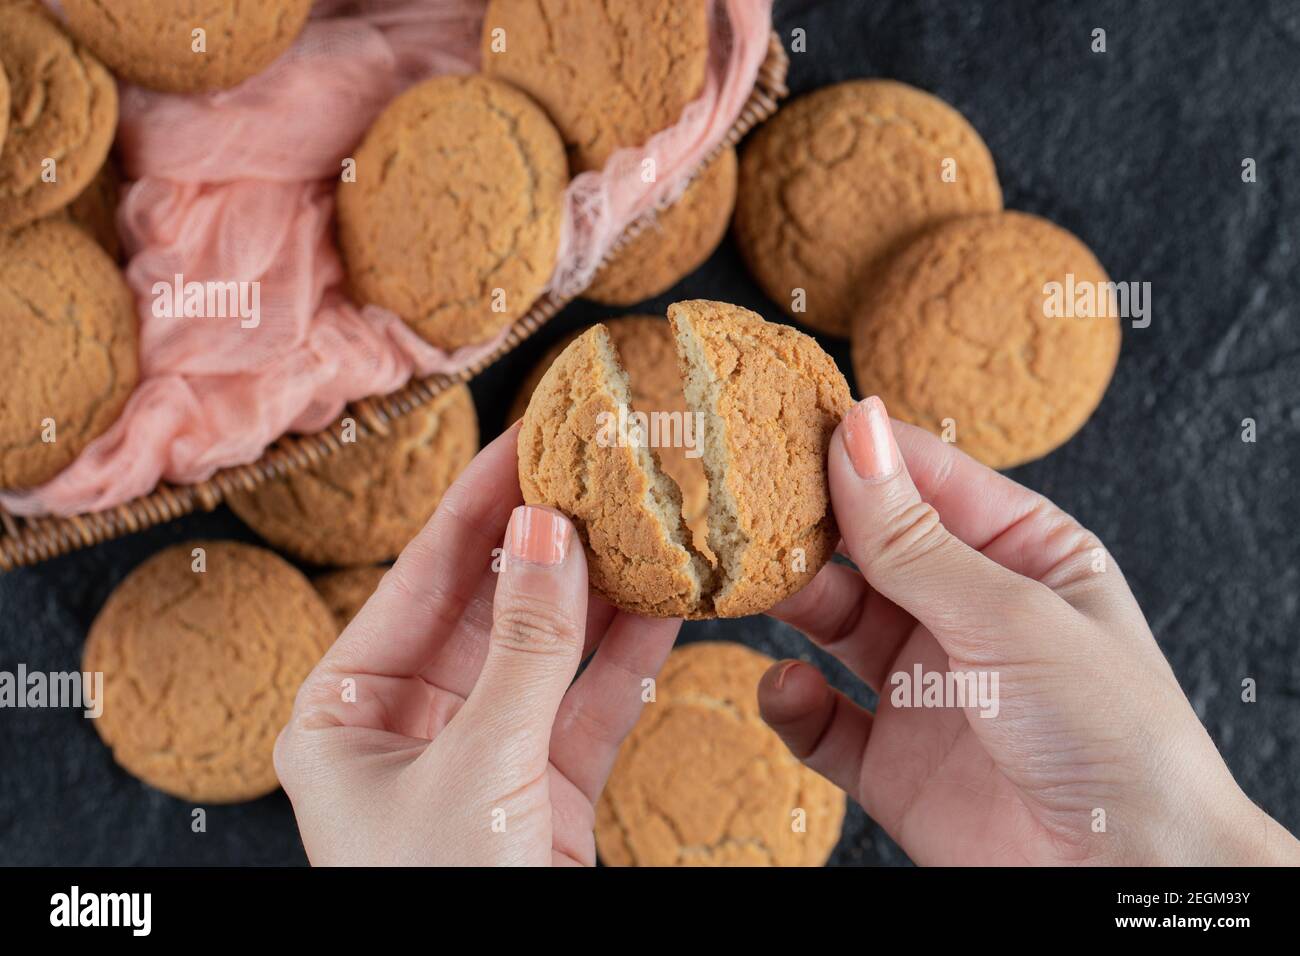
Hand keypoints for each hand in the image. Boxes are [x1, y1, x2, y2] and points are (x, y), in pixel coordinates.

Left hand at [274, 425, 679, 865]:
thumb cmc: (438, 897)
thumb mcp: (476, 767)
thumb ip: (521, 646)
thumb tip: (543, 526)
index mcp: (343, 712)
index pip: (420, 576)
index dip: (481, 499)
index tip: (534, 429)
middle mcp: (407, 725)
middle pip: (488, 602)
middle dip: (548, 535)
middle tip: (603, 458)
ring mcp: (480, 754)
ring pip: (548, 649)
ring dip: (600, 588)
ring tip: (647, 513)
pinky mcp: (543, 789)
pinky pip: (589, 705)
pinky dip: (629, 657)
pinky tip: (671, 600)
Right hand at [760, 396, 1299, 865]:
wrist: (1120, 880)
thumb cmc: (1111, 734)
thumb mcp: (1009, 617)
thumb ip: (915, 538)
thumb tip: (856, 434)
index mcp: (1021, 554)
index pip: (927, 479)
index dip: (860, 450)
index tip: (787, 423)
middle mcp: (966, 610)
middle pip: (869, 545)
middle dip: (812, 525)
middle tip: (750, 504)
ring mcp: (925, 683)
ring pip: (833, 621)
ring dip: (793, 602)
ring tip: (760, 589)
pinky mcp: (888, 757)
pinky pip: (819, 717)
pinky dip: (792, 701)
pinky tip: (790, 689)